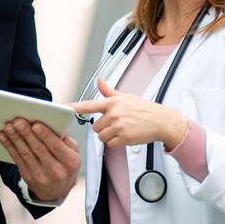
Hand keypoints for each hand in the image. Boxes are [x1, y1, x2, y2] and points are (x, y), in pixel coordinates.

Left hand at [0, 117, 79, 202]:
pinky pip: (17, 159)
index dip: (45, 135)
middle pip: (38, 149)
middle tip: (19, 121)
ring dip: (15, 138)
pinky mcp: (27, 176)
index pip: (57, 147)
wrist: (57, 190)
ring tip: (9, 126)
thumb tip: (56, 122)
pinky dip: (9, 146)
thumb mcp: (73, 153)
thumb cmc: (65, 166)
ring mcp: (40, 175)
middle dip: (27, 134)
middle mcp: (55, 170)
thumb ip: (66, 138)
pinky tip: (4, 136)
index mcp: (70, 162)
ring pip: (25, 153)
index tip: (36, 125)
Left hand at [68, 77, 188, 148]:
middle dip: (103, 127)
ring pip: (102, 136)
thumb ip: (109, 91)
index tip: (63, 107)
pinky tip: (125, 136)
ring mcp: (119, 126)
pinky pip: (110, 144)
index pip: (89, 105)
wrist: (161, 121)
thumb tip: (100, 80)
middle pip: (95, 126)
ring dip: (109, 136)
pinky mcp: (124, 138)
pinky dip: (116, 142)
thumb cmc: (144, 108)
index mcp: (112, 102)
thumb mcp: (126, 96)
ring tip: (121, 130)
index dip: (74, 107)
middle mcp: (114, 113)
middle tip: (116, 124)